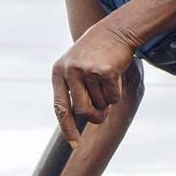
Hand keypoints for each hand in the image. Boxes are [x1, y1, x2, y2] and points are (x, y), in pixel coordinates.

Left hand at [52, 21, 135, 144]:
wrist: (116, 30)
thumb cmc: (96, 52)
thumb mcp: (76, 66)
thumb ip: (73, 89)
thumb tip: (78, 120)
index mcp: (58, 72)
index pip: (60, 108)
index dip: (67, 129)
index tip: (74, 145)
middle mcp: (70, 71)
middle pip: (82, 111)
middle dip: (95, 117)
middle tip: (102, 113)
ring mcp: (87, 71)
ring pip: (100, 105)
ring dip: (107, 101)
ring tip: (107, 81)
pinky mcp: (105, 71)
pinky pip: (113, 97)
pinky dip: (116, 93)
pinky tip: (115, 75)